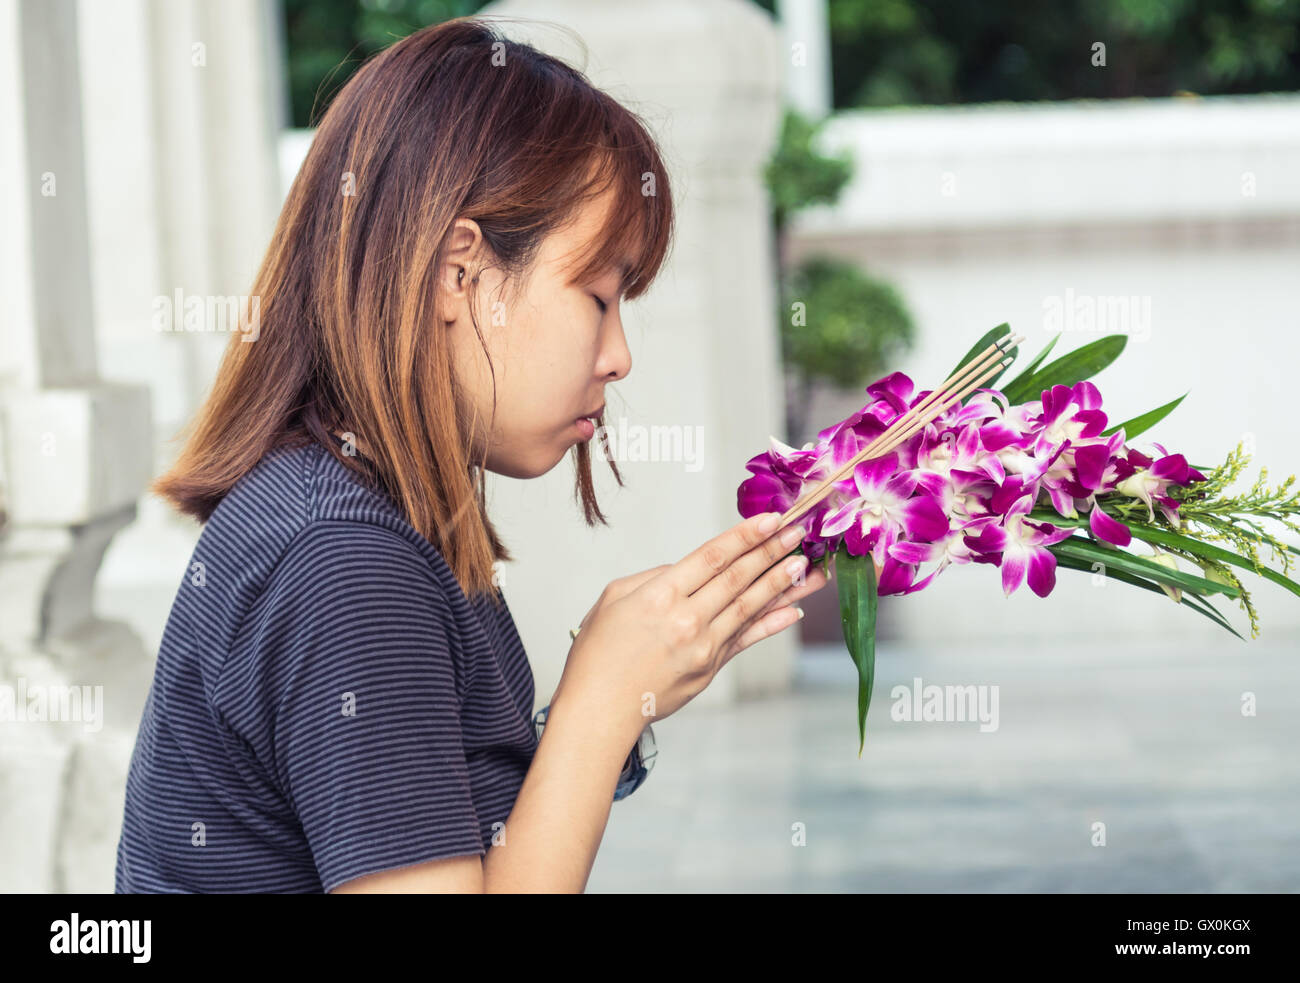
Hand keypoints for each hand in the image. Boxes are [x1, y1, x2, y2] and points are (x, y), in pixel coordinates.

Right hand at [550, 512, 827, 747]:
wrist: (599, 709)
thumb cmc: (598, 653)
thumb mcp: (613, 599)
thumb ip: (653, 578)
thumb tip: (686, 569)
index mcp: (660, 596)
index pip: (712, 557)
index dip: (745, 536)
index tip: (772, 519)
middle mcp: (687, 619)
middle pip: (738, 578)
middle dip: (771, 552)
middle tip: (799, 532)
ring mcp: (703, 647)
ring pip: (749, 607)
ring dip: (780, 584)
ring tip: (805, 565)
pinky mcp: (710, 669)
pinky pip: (746, 640)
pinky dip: (771, 625)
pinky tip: (792, 610)